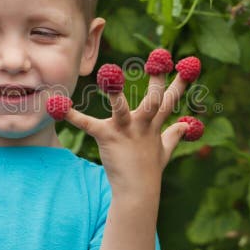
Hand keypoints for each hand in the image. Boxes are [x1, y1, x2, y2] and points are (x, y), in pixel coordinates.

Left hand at [61, 53, 200, 199]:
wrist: (137, 193)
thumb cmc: (149, 171)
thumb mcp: (165, 151)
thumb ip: (174, 135)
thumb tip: (186, 125)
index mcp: (155, 125)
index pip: (171, 99)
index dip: (181, 81)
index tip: (191, 63)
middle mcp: (143, 125)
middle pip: (153, 99)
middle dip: (157, 78)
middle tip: (160, 56)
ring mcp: (125, 131)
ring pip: (121, 108)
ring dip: (115, 92)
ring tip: (109, 72)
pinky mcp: (107, 138)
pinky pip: (88, 125)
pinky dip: (72, 115)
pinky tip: (58, 105)